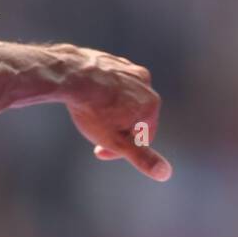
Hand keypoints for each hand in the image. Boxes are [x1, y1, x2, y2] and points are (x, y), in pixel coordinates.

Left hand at [62, 47, 171, 181]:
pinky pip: (112, 85)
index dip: (121, 150)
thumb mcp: (116, 142)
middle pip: (134, 118)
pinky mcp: (115, 62)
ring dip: (110, 112)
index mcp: (152, 105)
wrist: (71, 76)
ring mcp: (131, 70)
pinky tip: (88, 99)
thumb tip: (166, 174)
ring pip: (123, 100)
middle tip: (94, 133)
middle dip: (115, 130)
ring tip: (90, 115)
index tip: (98, 152)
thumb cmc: (93, 111)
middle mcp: (146, 85)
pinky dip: (103, 95)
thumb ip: (142, 158)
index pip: (143, 138)